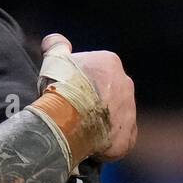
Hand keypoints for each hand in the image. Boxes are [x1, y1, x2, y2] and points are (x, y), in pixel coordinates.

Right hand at [41, 33, 137, 160]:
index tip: (67, 92)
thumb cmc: (61, 87)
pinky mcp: (127, 136)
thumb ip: (56, 46)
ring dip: (100, 122)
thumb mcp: (54, 60)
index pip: (97, 72)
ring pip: (114, 116)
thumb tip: (54, 39)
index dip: (79, 83)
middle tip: (72, 111)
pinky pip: (117, 138)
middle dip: (93, 101)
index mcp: (110, 64)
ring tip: (79, 129)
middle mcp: (125, 84)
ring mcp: (129, 111)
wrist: (68, 118)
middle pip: (108, 93)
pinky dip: (105, 142)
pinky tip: (89, 143)